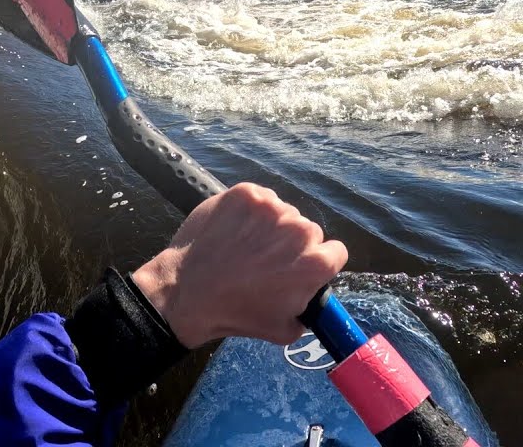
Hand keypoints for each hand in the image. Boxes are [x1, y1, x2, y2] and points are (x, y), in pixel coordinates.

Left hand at [130, 183, 347, 347]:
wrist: (188, 292)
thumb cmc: (236, 314)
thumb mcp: (284, 330)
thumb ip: (309, 312)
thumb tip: (312, 300)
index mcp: (315, 263)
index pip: (335, 251)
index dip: (317, 260)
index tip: (299, 265)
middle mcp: (299, 230)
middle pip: (307, 230)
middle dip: (291, 244)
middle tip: (265, 260)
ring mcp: (271, 208)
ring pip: (282, 213)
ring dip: (270, 226)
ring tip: (245, 247)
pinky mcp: (246, 193)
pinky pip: (260, 199)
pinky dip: (249, 211)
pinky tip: (234, 232)